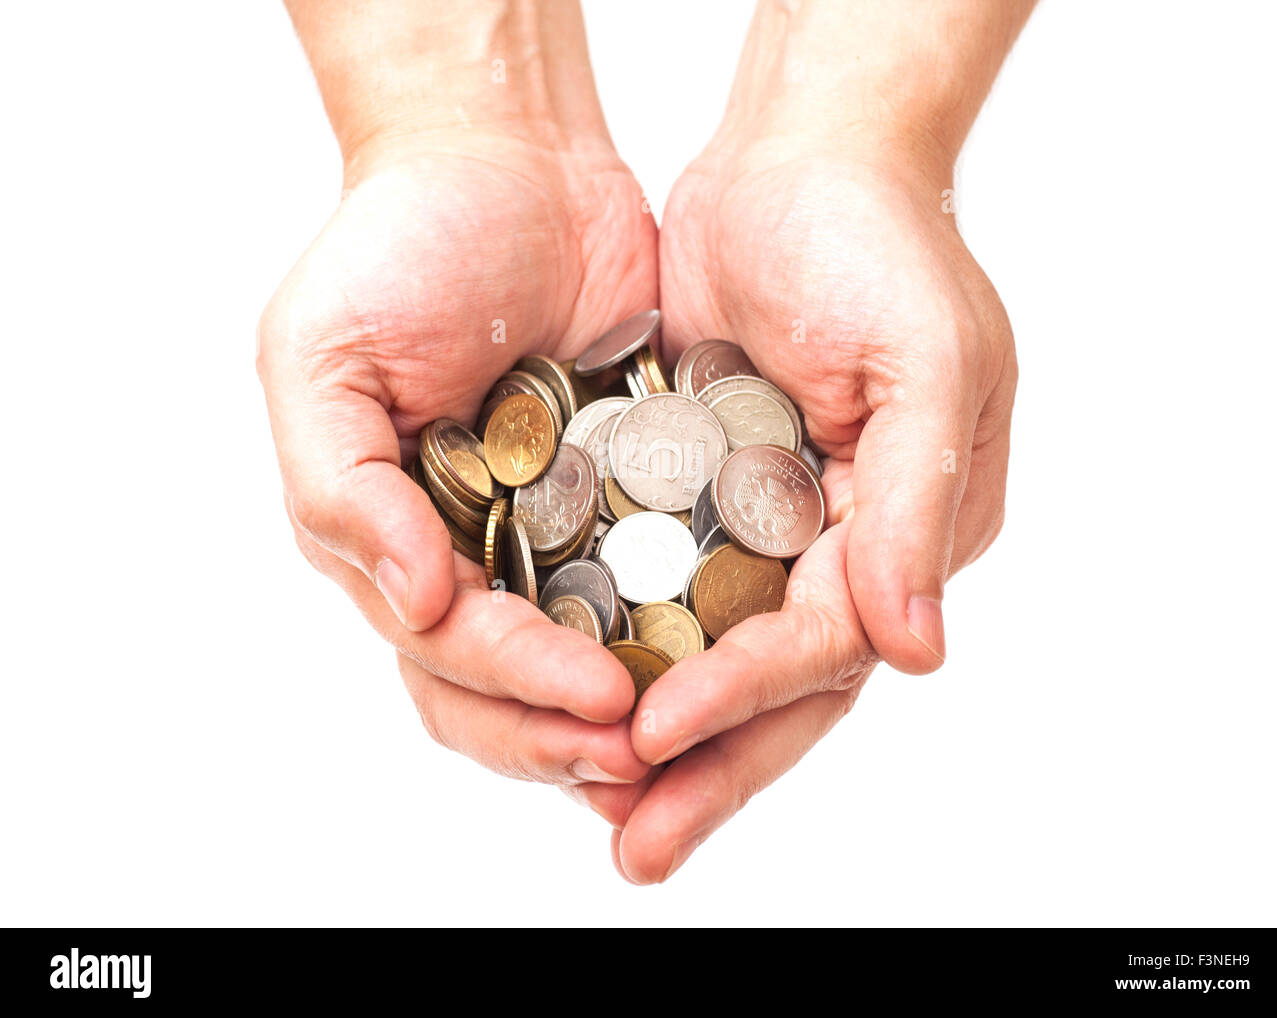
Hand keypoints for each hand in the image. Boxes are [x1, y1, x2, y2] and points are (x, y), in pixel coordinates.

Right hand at [259, 0, 656, 790]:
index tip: (601, 701)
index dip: (520, 691)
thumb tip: (411, 602)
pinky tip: (734, 658)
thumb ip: (343, 488)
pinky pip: (661, 579)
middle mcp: (474, 555)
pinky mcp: (634, 494)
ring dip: (632, 713)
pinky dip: (687, 628)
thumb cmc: (398, 247)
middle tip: (647, 757)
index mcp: (394, 541)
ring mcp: (555, 531)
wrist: (510, 159)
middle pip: (511, 692)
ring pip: (587, 658)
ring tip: (692, 738)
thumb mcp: (322, 356)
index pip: (449, 656)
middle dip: (570, 738)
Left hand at [581, 0, 1021, 880]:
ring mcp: (766, 526)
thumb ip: (914, 506)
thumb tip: (916, 654)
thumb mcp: (927, 360)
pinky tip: (570, 696)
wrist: (801, 161)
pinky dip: (625, 645)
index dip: (742, 696)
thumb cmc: (879, 244)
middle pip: (773, 684)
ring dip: (659, 733)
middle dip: (706, 770)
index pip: (823, 644)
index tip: (655, 733)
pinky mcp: (700, 493)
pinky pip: (660, 587)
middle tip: (637, 851)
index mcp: (905, 529)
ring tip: (596, 808)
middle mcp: (839, 546)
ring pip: (710, 654)